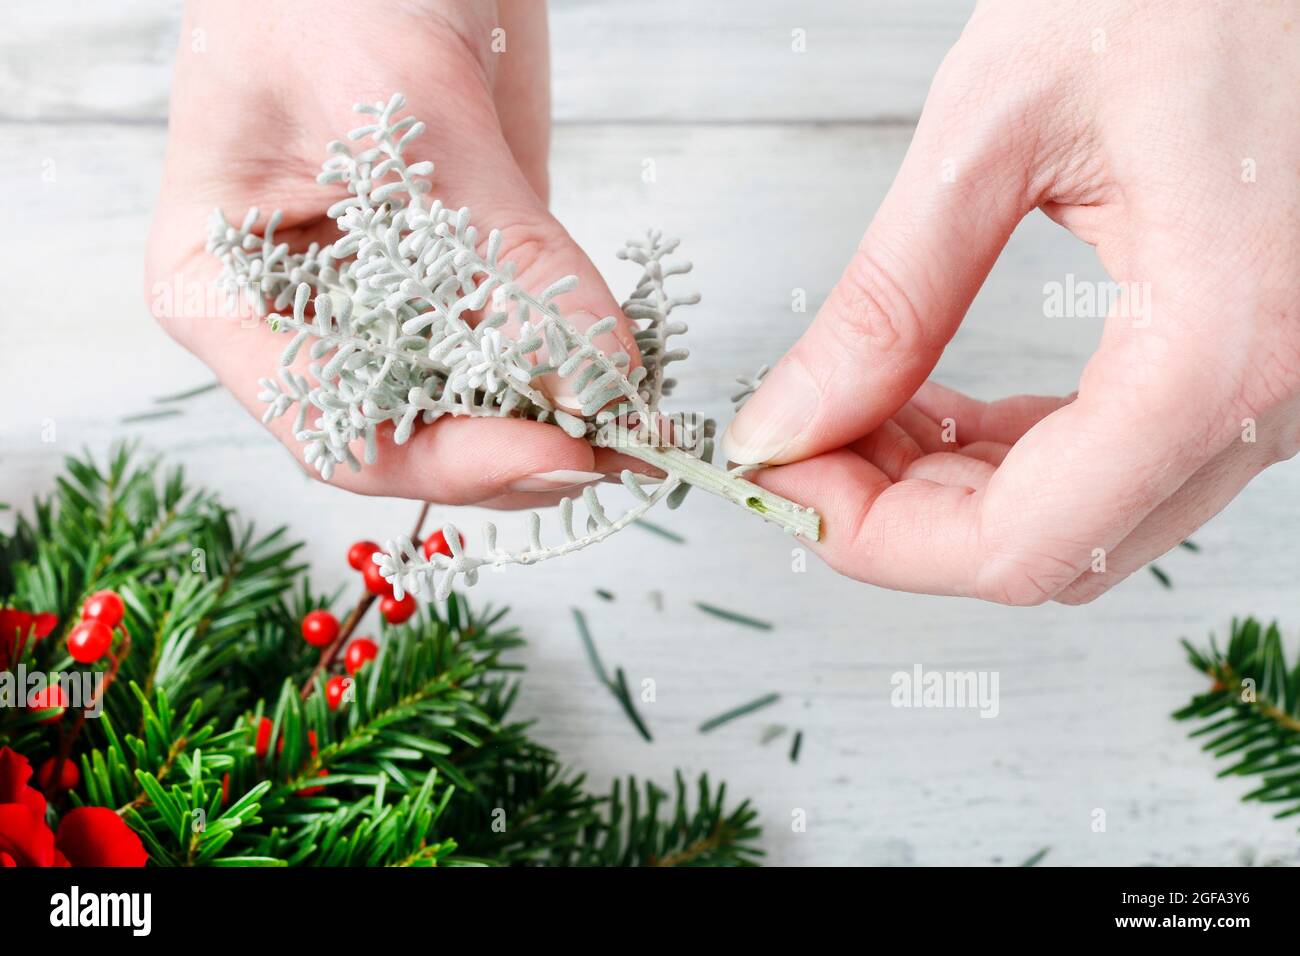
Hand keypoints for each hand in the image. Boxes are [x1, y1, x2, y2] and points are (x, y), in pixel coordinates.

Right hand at [147, 0, 637, 507]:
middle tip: (616, 451)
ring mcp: (395, 297)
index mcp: (228, 293)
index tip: (553, 456)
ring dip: (559, 421)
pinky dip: (578, 364)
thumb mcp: (401, 106)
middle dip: (516, 452)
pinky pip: (525, 341)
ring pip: (477, 400)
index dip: (446, 462)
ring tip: (639, 429)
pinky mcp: (470, 268)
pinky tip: (629, 377)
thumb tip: (593, 368)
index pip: (336, 424)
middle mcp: (309, 314)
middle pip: (411, 431)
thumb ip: (500, 243)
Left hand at [722, 0, 1299, 603]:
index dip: (878, 542)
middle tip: (809, 441)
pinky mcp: (1258, 359)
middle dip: (902, 515)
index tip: (790, 485)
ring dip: (954, 487)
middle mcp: (1273, 395)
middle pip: (1051, 549)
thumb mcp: (998, 129)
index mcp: (1220, 349)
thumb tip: (793, 417)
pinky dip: (1016, 452)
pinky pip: (1122, 457)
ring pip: (1085, 517)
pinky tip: (942, 403)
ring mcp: (1276, 388)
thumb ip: (888, 300)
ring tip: (864, 409)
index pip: (1021, 545)